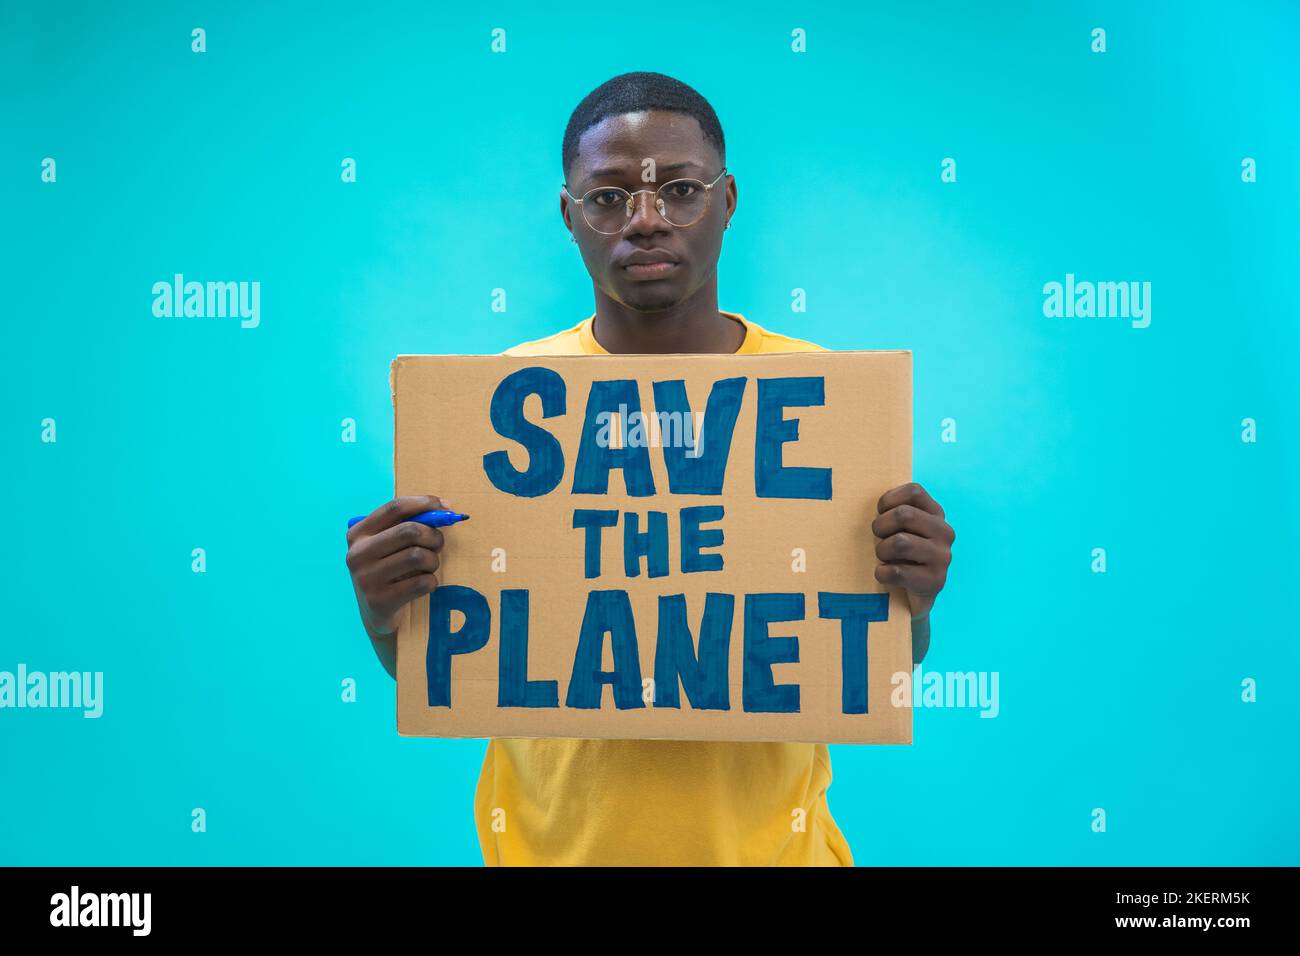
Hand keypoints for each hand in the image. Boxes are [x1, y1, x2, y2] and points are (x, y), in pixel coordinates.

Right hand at [345, 495, 449, 638]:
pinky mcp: (380, 600)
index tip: (446, 507)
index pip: (394, 508)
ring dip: (433, 561)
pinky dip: (431, 581)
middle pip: (409, 531)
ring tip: (429, 566)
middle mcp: (357, 554)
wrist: (375, 613)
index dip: (424, 503)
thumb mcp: (389, 545)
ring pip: (418, 556)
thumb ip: (409, 524)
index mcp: (358, 533)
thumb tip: (446, 507)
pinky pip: (422, 582)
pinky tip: (424, 584)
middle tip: (439, 544)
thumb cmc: (389, 570)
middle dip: (433, 536)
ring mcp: (366, 578)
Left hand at [871, 482, 953, 618]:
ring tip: (883, 558)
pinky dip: (882, 573)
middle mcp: (945, 532)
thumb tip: (865, 499)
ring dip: (882, 551)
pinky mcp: (935, 581)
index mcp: (936, 514)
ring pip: (900, 542)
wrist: (913, 599)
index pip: (914, 491)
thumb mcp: (900, 528)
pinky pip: (897, 571)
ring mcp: (943, 557)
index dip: (888, 500)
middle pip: (904, 515)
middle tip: (877, 539)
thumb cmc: (900, 555)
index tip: (880, 514)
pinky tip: (885, 575)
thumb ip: (893, 512)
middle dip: (881, 527)